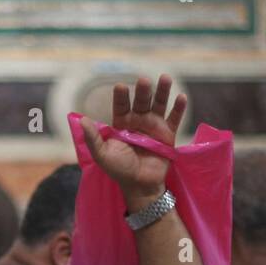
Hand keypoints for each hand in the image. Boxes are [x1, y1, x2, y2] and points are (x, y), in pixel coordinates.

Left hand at [78, 74, 186, 205]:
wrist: (140, 186)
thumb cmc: (119, 170)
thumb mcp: (102, 155)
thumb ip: (93, 138)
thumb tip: (83, 120)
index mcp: (122, 123)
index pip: (121, 105)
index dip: (121, 97)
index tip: (120, 87)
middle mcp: (138, 120)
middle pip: (141, 101)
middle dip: (143, 91)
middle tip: (144, 81)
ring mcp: (154, 126)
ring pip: (159, 104)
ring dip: (163, 92)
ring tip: (166, 78)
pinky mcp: (168, 134)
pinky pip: (174, 118)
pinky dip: (179, 109)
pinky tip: (182, 97)